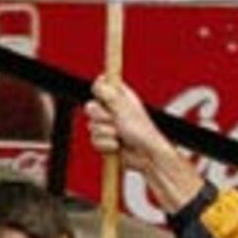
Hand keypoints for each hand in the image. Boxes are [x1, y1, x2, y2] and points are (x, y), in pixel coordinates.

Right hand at [87, 77, 204, 212]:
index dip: (100, 90)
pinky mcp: (104, 140)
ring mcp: (108, 126)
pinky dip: (105, 144)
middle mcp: (113, 110)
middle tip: (116, 121)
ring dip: (106, 133)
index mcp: (121, 97)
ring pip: (91, 126)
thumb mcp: (125, 109)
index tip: (105, 97)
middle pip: (90, 107)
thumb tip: (100, 81)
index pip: (101, 85)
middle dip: (102, 117)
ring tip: (120, 135)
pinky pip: (94, 140)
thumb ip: (110, 95)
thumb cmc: (144, 133)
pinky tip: (117, 145)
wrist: (146, 156)